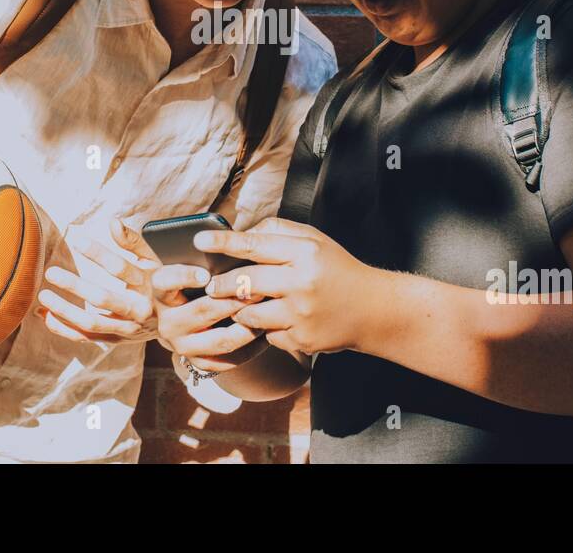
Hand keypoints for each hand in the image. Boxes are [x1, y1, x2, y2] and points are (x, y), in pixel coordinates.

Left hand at [36, 219, 160, 346]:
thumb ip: (133, 241)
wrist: (174, 322)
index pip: (120, 267)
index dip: (97, 253)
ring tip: (43, 295)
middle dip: (75, 286)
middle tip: (51, 272)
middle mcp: (138, 309)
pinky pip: (85, 337)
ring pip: (91, 323)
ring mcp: (126, 328)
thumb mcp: (152, 260)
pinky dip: (62, 328)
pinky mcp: (115, 340)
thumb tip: (112, 222)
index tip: (76, 239)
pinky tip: (45, 315)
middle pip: (103, 299)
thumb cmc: (159, 283)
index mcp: (147, 284)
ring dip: (64, 311)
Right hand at [150, 260, 267, 373]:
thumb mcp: (185, 264)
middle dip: (235, 299)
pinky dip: (252, 347)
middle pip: (203, 311)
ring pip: (221, 339)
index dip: (185, 277)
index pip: (166, 281)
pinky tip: (267, 330)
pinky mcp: (197, 362)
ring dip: (249, 324)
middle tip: (259, 287)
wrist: (175, 314)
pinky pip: (230, 360)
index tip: (205, 274)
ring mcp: (181, 345)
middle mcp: (167, 322)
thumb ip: (203, 258)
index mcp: (160, 291)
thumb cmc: (189, 280)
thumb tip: (234, 245)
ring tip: (267, 310)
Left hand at [199, 218, 380, 355]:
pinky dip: (266, 329)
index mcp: (304, 253)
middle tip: (211, 285)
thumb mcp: (315, 240)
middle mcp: (301, 283)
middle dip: (222, 284)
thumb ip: (278, 232)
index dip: (223, 243)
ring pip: (250, 314)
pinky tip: (279, 321)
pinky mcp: (302, 340)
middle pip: (246, 282)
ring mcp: (301, 315)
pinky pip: (268, 335)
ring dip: (242, 309)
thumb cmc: (338, 269)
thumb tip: (242, 234)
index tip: (199, 241)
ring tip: (244, 303)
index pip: (254, 245)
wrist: (373, 310)